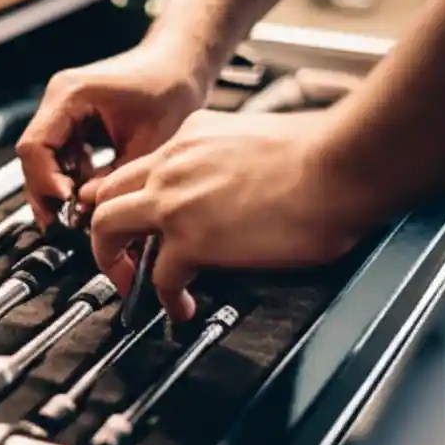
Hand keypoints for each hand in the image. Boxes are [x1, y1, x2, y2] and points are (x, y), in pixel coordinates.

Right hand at [16, 45, 206, 227]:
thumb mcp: (148, 143)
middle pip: (32, 156)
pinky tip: (86, 193)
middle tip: (62, 222)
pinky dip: (68, 177)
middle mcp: (59, 99)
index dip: (46, 181)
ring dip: (56, 187)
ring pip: (42, 159)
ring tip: (76, 213)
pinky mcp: (72, 121)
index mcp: (71, 94)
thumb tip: (86, 209)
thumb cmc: (169, 88)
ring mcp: (62, 110)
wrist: (179, 65)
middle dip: (46, 191)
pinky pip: (58, 155)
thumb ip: (114, 180)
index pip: (36, 146)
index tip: (67, 204)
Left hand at [82, 109, 376, 320]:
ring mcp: (175, 201)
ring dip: (113, 263)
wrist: (340, 163)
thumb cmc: (323, 153)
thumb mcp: (257, 137)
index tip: (132, 217)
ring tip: (132, 285)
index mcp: (193, 136)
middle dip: (105, 230)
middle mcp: (174, 164)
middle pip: (107, 195)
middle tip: (119, 256)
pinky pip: (158, 277)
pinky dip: (163, 300)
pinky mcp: (191, 239)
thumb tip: (243, 182)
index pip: (139, 166)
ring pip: (108, 228)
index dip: (128, 196)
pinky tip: (179, 308)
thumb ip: (232, 156)